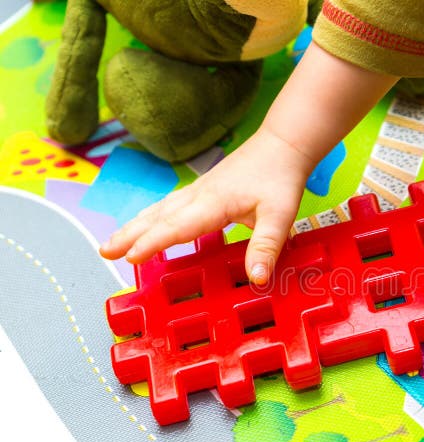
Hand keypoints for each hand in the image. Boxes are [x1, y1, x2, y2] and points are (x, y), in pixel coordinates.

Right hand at [99, 130, 309, 283]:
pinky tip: (147, 224)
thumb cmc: (280, 178)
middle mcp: (200, 195)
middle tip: (104, 252)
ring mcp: (199, 190)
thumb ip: (266, 246)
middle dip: (129, 235)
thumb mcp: (280, 216)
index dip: (152, 243)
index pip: (176, 226)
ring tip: (113, 243)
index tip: (130, 258)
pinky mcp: (204, 189)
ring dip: (135, 226)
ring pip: (160, 209)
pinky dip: (152, 217)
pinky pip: (170, 205)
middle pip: (158, 216)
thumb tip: (256, 278)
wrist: (283, 144)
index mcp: (213, 203)